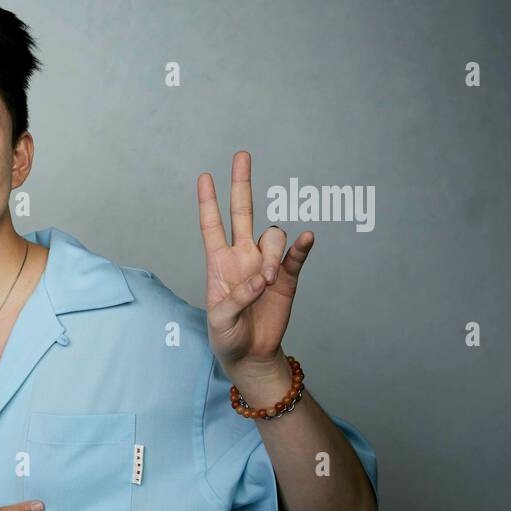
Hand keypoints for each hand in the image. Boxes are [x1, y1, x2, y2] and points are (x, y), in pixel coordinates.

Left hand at [198, 151, 313, 377]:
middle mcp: (243, 256)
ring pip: (272, 237)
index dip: (208, 202)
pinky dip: (301, 247)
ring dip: (271, 255)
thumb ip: (235, 299)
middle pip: (243, 212)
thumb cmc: (226, 336)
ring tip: (266, 282)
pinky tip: (306, 239)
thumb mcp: (220, 321)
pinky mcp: (288, 278)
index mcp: (219, 263)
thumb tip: (259, 280)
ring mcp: (266, 264)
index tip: (205, 176)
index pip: (212, 225)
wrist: (250, 355)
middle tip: (242, 156)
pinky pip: (296, 256)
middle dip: (241, 184)